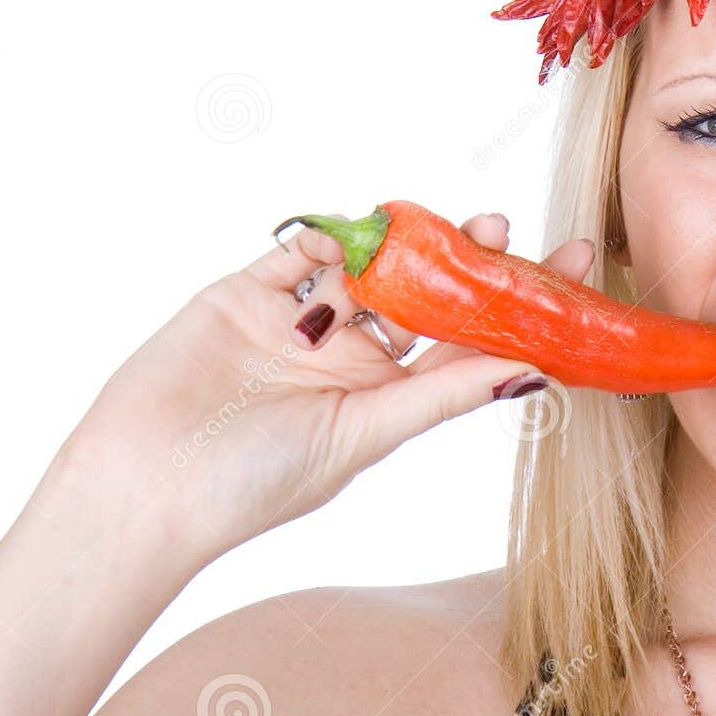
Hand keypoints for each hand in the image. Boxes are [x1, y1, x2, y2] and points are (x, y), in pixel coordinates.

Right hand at [40, 212, 593, 571]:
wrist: (141, 488)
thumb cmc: (256, 483)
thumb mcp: (364, 435)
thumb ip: (441, 394)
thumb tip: (535, 373)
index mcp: (384, 395)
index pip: (465, 339)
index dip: (517, 305)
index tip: (574, 268)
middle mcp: (349, 355)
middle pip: (421, 292)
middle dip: (463, 261)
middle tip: (500, 229)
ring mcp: (297, 322)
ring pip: (363, 264)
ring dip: (404, 241)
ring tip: (448, 227)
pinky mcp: (243, 295)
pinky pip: (293, 253)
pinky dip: (324, 240)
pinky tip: (350, 239)